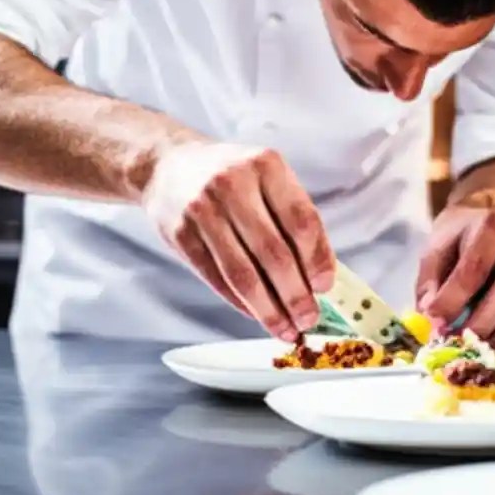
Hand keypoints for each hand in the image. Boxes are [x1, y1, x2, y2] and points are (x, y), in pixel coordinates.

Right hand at [143, 139, 334, 340]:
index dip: (317, 259)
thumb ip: (294, 219)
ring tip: (286, 329)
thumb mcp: (268, 179)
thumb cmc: (232, 177)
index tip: (325, 287)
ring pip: (243, 274)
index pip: (301, 220)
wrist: (169, 165)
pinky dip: (241, 302)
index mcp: (266, 165)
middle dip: (295, 294)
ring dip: (268, 309)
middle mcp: (233, 184)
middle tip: (309, 319)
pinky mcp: (181, 234)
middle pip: (273, 252)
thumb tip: (320, 277)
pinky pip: (217, 278)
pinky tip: (257, 314)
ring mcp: (203, 210)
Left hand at [415, 202, 494, 347]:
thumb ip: (430, 283)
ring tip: (486, 346)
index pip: (475, 266)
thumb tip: (431, 318)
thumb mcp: (437, 250)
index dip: (454, 299)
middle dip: (484, 322)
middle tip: (462, 342)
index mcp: (494, 223)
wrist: (489, 221)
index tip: (436, 323)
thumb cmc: (460, 238)